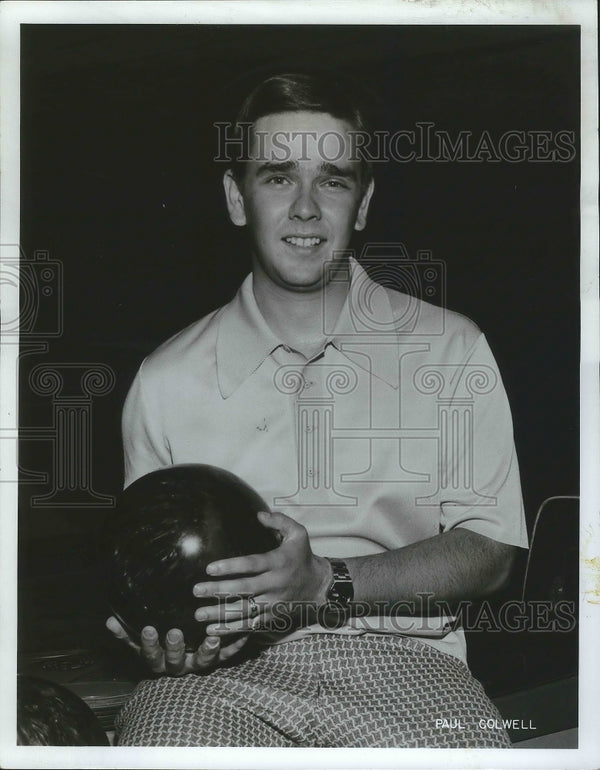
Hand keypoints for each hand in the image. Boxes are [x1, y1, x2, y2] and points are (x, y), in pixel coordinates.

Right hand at [105, 616, 248, 675]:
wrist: (184, 659)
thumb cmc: (159, 645)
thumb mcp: (140, 641)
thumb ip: (126, 632)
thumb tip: (109, 620)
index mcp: (159, 660)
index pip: (150, 654)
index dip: (149, 644)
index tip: (149, 629)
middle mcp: (179, 665)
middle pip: (175, 661)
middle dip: (175, 648)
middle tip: (176, 632)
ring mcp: (198, 664)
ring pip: (203, 662)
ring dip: (207, 651)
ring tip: (212, 639)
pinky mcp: (217, 661)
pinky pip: (228, 656)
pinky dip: (235, 647)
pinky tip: (244, 634)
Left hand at [192, 510, 331, 634]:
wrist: (319, 585)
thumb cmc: (303, 556)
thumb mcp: (298, 533)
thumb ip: (280, 521)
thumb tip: (259, 514)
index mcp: (278, 562)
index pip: (252, 564)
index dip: (231, 567)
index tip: (210, 568)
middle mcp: (275, 584)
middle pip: (244, 589)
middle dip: (219, 591)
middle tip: (197, 591)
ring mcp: (273, 603)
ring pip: (245, 611)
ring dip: (221, 614)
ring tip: (199, 614)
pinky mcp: (272, 616)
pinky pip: (250, 625)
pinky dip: (232, 629)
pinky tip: (213, 630)